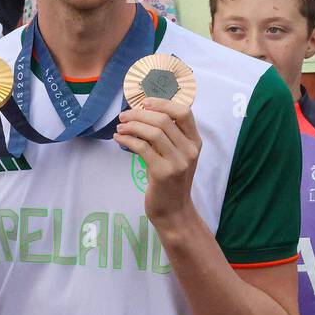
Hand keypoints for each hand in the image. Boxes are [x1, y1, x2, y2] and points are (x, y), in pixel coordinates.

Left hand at [114, 97, 201, 224]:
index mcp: (195, 142)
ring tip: (120, 127)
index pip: (184, 112)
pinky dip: (127, 140)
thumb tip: (145, 111)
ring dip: (131, 126)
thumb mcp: (178, 155)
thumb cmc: (172, 180)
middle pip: (163, 120)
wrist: (174, 211)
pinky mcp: (162, 172)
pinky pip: (142, 148)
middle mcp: (189, 150)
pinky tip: (119, 139)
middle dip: (139, 114)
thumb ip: (170, 136)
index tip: (144, 103)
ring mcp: (177, 162)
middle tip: (124, 116)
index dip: (163, 103)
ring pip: (152, 132)